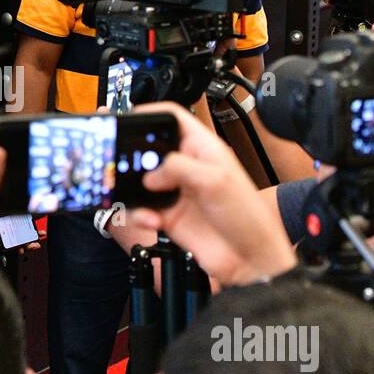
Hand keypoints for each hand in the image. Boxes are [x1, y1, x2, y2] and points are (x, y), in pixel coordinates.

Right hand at [129, 102, 296, 287]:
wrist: (250, 259)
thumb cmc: (248, 218)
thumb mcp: (216, 181)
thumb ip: (179, 168)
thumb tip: (150, 172)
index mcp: (203, 149)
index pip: (174, 118)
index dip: (152, 114)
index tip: (131, 120)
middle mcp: (188, 167)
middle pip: (150, 150)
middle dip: (134, 157)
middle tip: (124, 166)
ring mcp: (177, 192)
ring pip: (141, 181)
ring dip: (134, 190)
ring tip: (139, 198)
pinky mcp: (168, 216)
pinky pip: (142, 209)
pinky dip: (140, 214)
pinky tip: (151, 220)